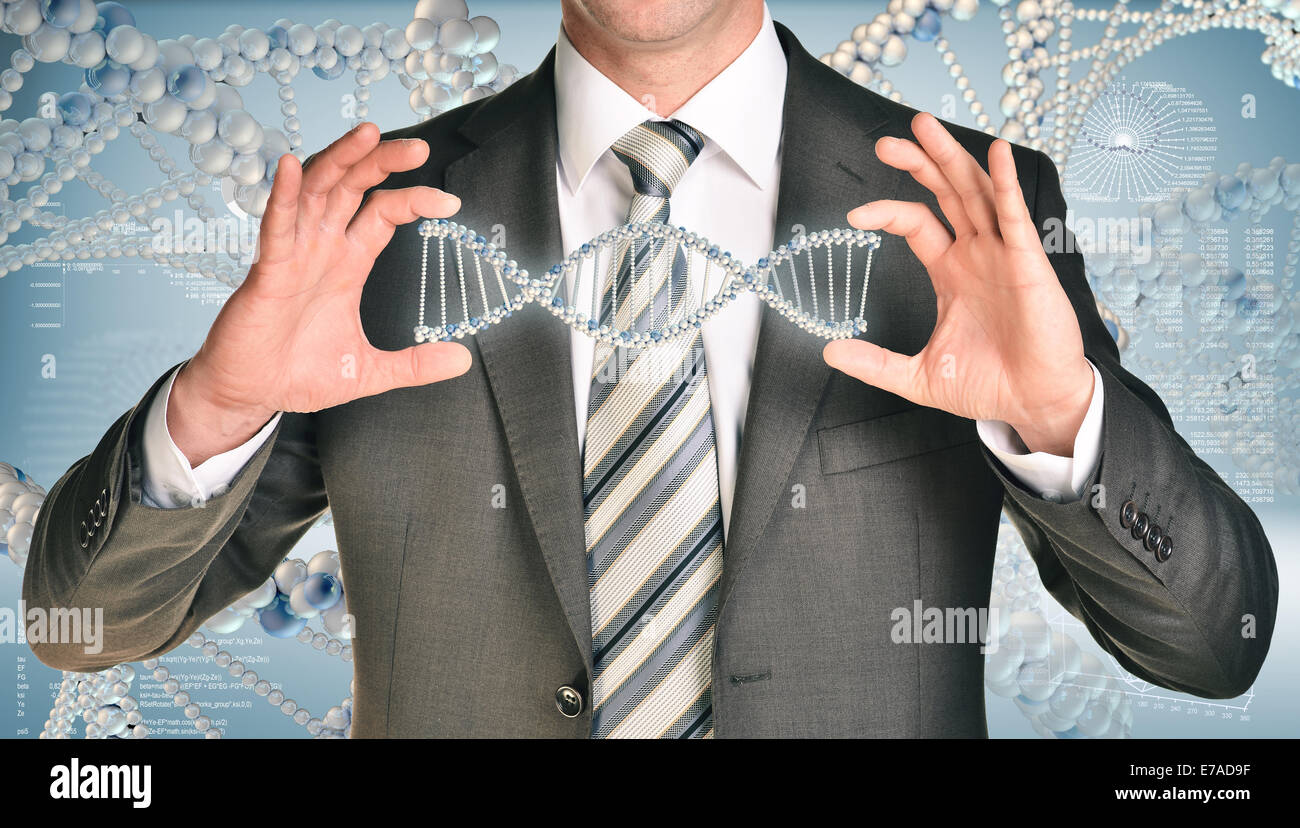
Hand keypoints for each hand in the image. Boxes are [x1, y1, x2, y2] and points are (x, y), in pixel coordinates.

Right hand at [170, 122, 471, 465]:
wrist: (252, 395)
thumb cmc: (299, 374)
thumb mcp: (370, 370)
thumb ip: (415, 364)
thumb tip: (462, 359)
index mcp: (348, 262)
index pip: (384, 212)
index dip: (414, 200)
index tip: (450, 203)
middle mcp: (322, 248)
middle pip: (354, 186)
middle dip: (383, 162)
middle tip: (419, 149)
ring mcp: (293, 255)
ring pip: (317, 191)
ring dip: (341, 160)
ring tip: (366, 134)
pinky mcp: (267, 273)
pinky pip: (276, 227)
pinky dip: (284, 196)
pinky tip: (293, 168)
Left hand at [823, 112, 1093, 456]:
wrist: (1031, 403)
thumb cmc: (987, 385)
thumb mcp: (918, 376)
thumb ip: (875, 364)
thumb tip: (831, 351)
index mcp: (950, 270)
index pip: (916, 222)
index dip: (886, 212)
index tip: (854, 217)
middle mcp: (977, 253)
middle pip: (946, 192)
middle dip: (918, 162)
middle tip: (887, 142)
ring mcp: (1004, 253)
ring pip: (977, 191)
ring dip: (952, 157)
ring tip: (927, 127)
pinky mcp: (1030, 263)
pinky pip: (1016, 215)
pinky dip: (1006, 183)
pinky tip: (996, 153)